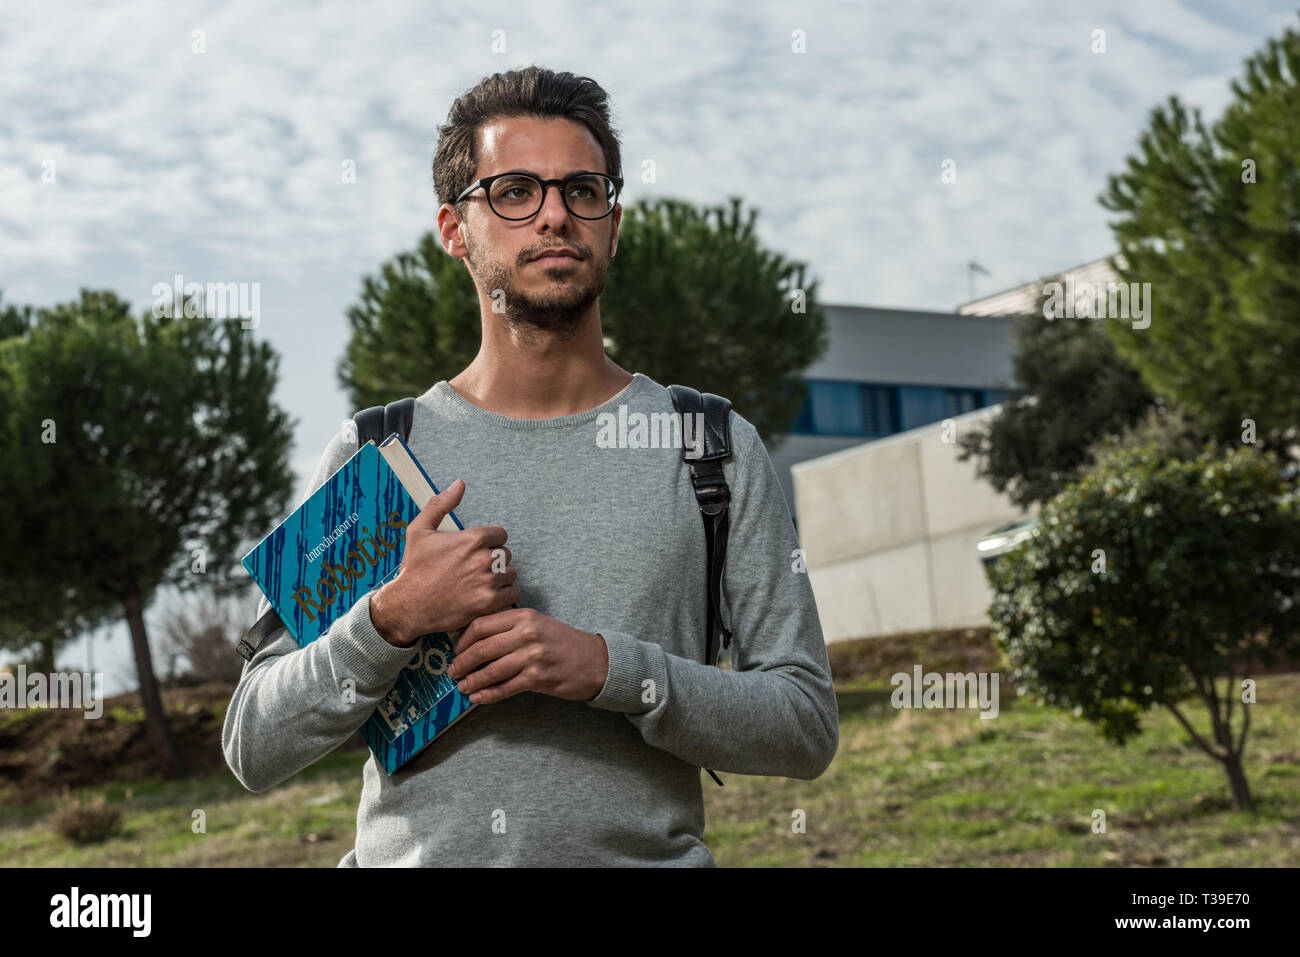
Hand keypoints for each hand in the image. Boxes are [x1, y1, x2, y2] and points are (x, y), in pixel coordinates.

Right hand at [369, 479, 519, 646]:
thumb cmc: (414, 569)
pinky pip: (513, 593)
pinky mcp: (489, 603)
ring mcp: (488, 582)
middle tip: (476, 569)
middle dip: (493, 560)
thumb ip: (441, 504)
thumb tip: (459, 484)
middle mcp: (484, 559)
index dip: (489, 542)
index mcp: (472, 539)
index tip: (476, 551)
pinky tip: (489, 595)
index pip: (500, 534)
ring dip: (500, 577)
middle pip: (506, 554)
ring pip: (510, 573)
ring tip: (481, 582)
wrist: (408, 606)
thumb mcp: (420, 531)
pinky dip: (505, 595)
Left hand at [446, 607, 608, 703]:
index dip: (463, 640)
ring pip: (491, 670)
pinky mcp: (538, 678)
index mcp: (524, 616)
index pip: (481, 624)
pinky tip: (477, 698)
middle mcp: (526, 633)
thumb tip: (476, 641)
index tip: (457, 650)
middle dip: (462, 662)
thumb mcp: (537, 624)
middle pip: (482, 648)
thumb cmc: (563, 643)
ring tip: (462, 687)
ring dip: (472, 681)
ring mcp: (532, 656)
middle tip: (453, 671)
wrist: (595, 660)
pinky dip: (487, 695)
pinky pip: (505, 688)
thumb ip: (510, 627)